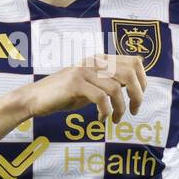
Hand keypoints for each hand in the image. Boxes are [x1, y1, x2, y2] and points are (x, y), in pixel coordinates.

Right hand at [17, 54, 146, 122]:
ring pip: (116, 88)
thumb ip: (110, 82)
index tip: (138, 98)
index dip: (143, 80)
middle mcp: (94, 61)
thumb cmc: (65, 94)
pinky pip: (100, 98)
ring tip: (115, 119)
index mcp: (100, 59)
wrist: (36, 98)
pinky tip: (101, 118)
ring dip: (120, 108)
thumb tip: (133, 86)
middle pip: (129, 73)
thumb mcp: (92, 85)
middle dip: (137, 95)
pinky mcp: (75, 84)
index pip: (134, 61)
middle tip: (133, 111)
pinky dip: (105, 111)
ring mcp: (84, 71)